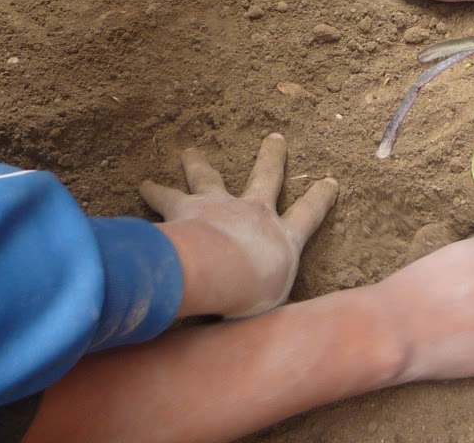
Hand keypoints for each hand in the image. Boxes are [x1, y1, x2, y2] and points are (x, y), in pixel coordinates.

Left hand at [142, 134, 338, 318]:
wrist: (220, 274)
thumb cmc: (250, 298)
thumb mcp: (274, 308)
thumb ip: (275, 311)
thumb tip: (280, 335)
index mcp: (283, 237)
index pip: (309, 214)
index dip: (321, 198)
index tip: (330, 181)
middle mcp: (255, 212)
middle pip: (267, 177)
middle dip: (272, 158)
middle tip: (275, 138)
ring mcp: (221, 205)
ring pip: (210, 177)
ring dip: (200, 164)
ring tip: (189, 151)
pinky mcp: (188, 207)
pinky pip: (167, 197)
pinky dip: (154, 190)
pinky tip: (143, 183)